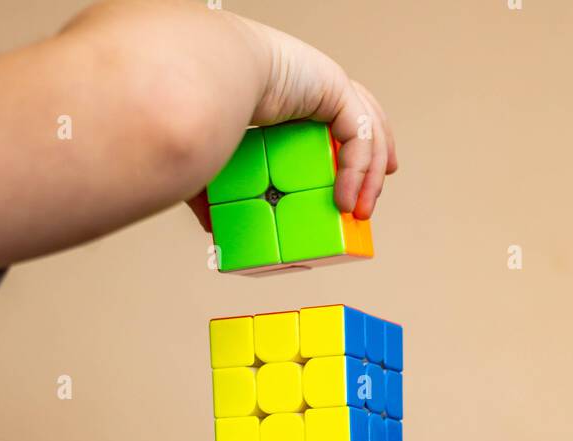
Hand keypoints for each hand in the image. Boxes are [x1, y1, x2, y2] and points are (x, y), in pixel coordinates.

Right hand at [188, 15, 396, 231]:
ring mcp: (322, 80)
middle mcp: (307, 83)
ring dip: (370, 173)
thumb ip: (215, 194)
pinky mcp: (333, 85)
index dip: (344, 149)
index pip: (324, 119)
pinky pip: (359, 132)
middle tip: (370, 195)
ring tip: (362, 211)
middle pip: (356, 118)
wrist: (206, 83)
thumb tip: (215, 228)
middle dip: (374, 154)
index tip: (347, 186)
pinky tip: (348, 200)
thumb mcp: (209, 164)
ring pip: (365, 127)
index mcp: (282, 96)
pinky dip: (359, 168)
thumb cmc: (198, 111)